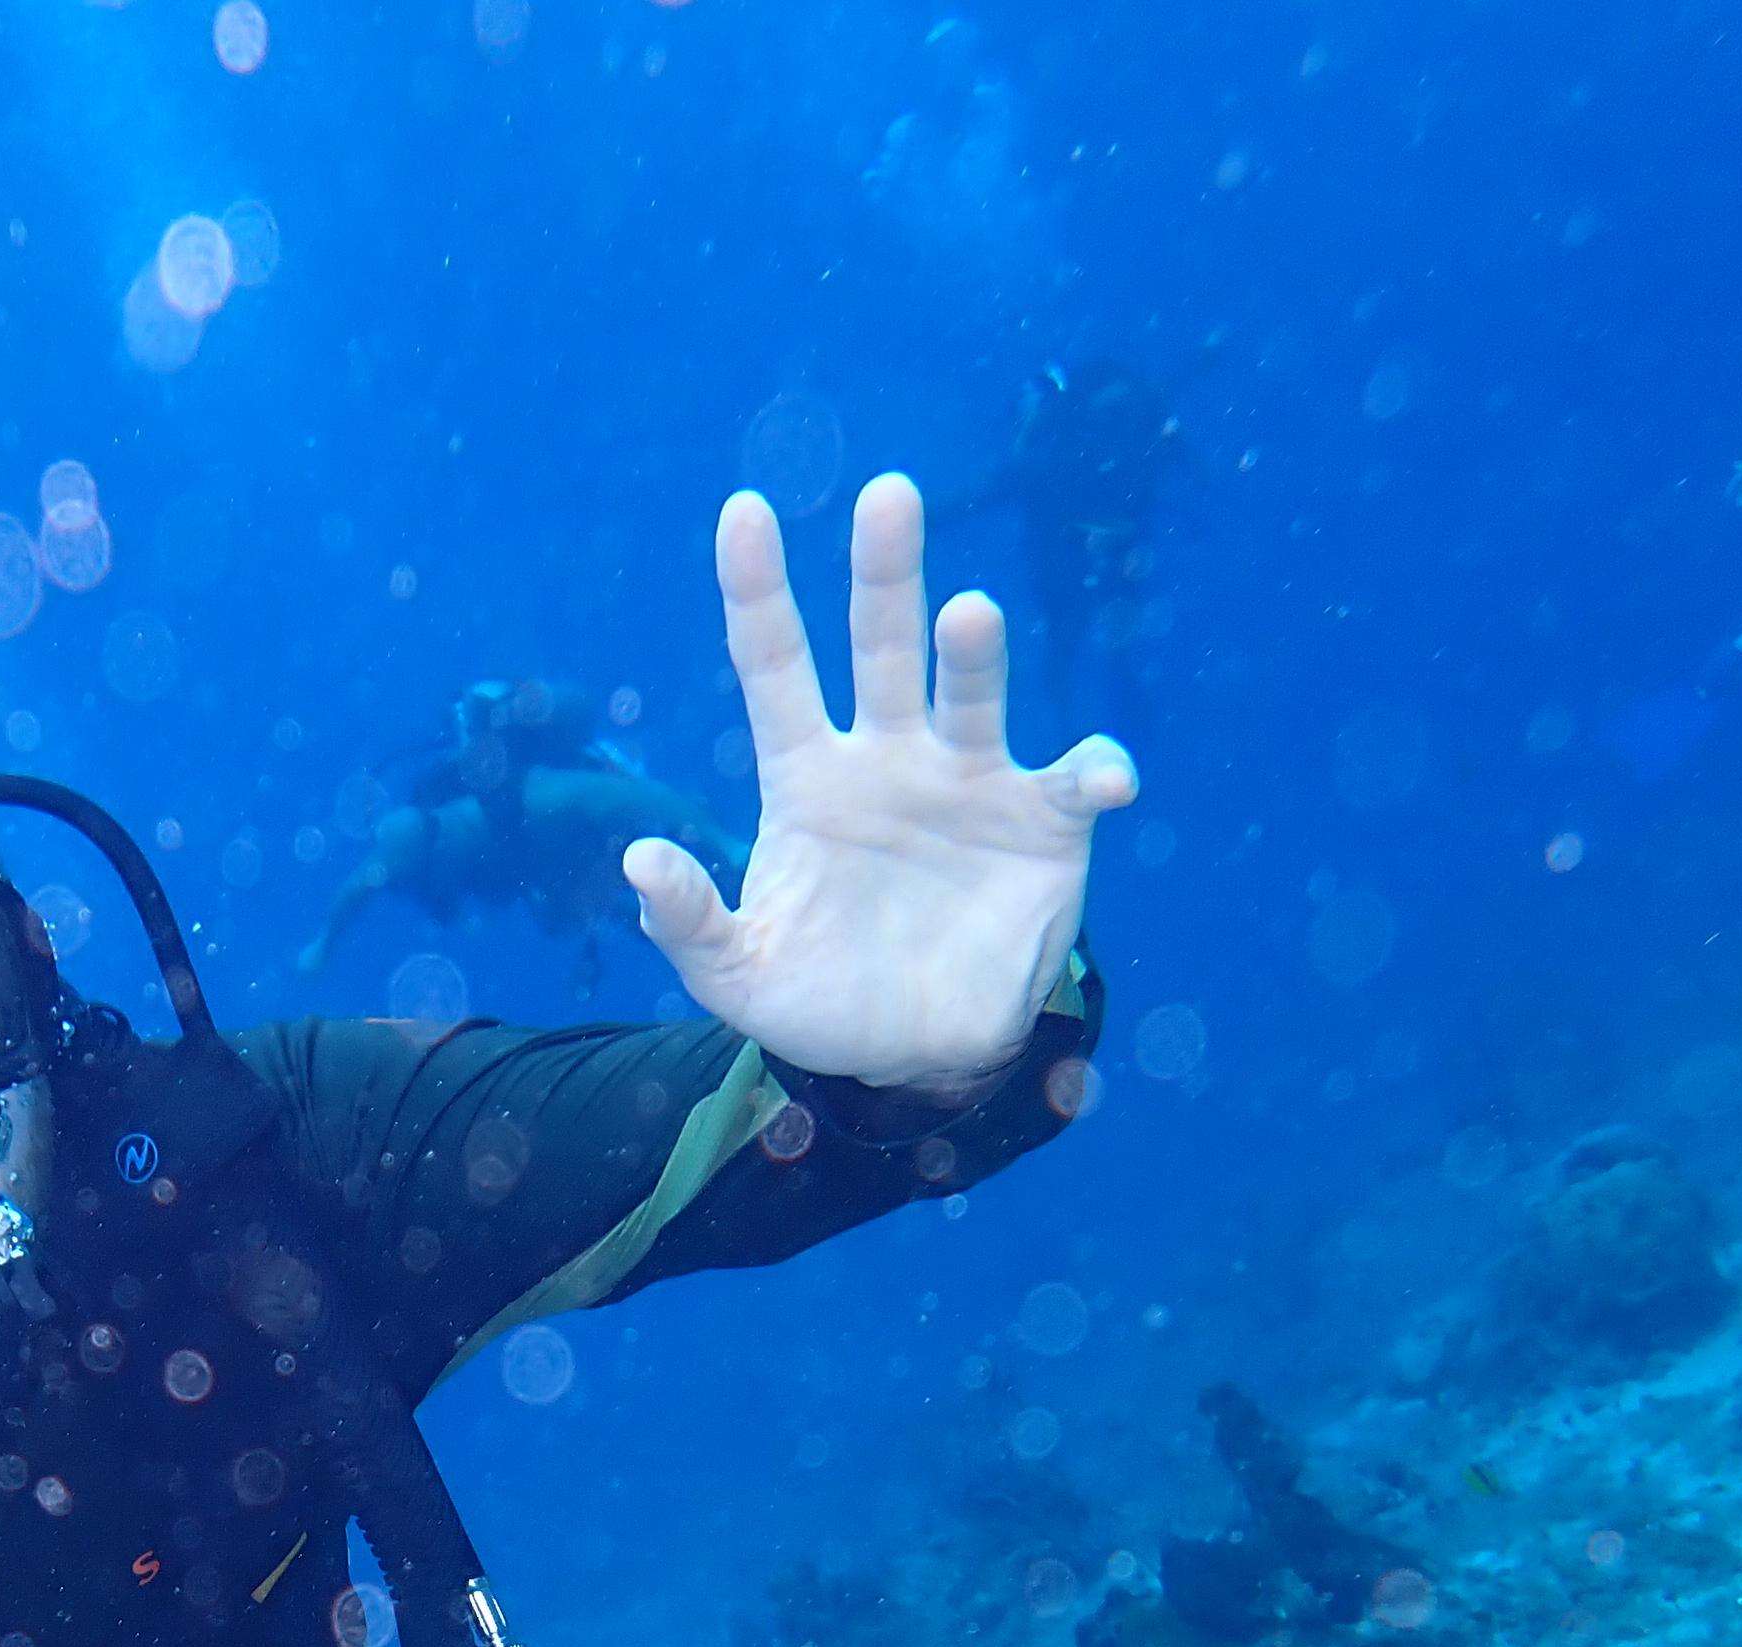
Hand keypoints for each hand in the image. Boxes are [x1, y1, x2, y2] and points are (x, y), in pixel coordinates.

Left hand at [625, 475, 1132, 1096]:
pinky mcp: (1044, 823)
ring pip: (973, 692)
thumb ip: (687, 922)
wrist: (918, 1055)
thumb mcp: (737, 976)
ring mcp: (971, 781)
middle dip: (885, 571)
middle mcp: (890, 756)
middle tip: (887, 495)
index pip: (774, 665)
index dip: (757, 590)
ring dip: (972, 653)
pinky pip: (1074, 779)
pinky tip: (1104, 782)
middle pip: (882, 645)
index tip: (743, 510)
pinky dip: (1096, 771)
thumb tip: (637, 860)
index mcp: (808, 778)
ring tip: (969, 616)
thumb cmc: (820, 998)